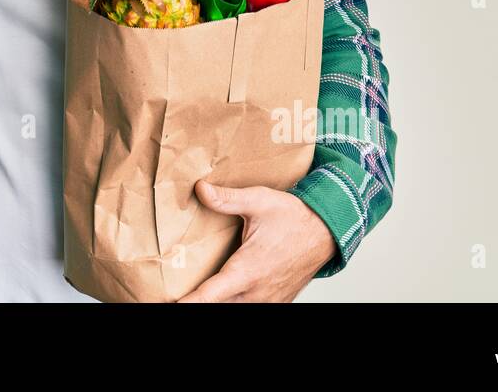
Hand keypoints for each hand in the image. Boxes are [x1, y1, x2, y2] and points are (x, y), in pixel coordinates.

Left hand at [177, 181, 336, 302]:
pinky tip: (222, 294)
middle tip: (172, 295)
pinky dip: (233, 303)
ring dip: (216, 302)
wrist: (326, 232)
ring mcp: (267, 301)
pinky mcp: (274, 302)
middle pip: (218, 306)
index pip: (211, 294)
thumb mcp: (259, 201)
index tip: (171, 303)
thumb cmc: (293, 217)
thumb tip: (200, 189)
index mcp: (247, 270)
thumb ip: (228, 198)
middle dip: (196, 301)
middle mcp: (256, 292)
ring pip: (233, 309)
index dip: (190, 302)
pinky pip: (248, 307)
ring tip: (193, 294)